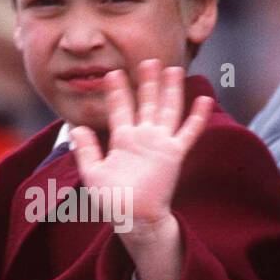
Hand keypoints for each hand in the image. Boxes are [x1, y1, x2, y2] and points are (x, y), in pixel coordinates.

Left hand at [68, 58, 212, 233]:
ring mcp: (160, 144)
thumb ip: (86, 149)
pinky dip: (197, 117)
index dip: (117, 91)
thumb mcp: (92, 172)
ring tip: (173, 69)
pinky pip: (188, 132)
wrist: (133, 218)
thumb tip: (75, 128)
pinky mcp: (174, 154)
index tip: (113, 73)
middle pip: (146, 103)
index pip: (120, 109)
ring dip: (170, 90)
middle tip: (148, 60)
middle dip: (147, 82)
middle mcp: (143, 138)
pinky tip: (203, 100)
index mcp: (123, 140)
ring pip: (167, 110)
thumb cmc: (112, 200)